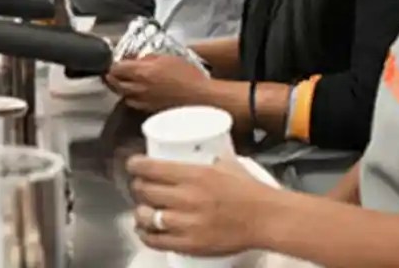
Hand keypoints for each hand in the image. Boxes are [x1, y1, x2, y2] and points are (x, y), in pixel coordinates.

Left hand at [106, 55, 210, 112]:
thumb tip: (136, 60)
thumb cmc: (188, 76)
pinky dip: (130, 97)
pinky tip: (134, 93)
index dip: (111, 64)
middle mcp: (139, 88)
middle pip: (115, 84)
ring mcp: (143, 101)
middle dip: (110, 77)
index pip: (116, 68)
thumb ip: (148, 58)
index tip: (111, 61)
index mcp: (142, 72)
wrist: (199, 97)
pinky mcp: (149, 110)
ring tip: (120, 82)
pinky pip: (133, 103)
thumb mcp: (167, 58)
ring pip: (122, 95)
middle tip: (109, 73)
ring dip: (119, 88)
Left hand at [128, 154, 276, 256]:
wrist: (266, 219)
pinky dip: (146, 235)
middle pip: (144, 191)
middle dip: (138, 187)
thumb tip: (200, 154)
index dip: (135, 165)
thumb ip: (208, 160)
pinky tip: (144, 230)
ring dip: (140, 211)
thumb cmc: (251, 191)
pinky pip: (156, 240)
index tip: (132, 164)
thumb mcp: (227, 164)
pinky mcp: (189, 244)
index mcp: (194, 175)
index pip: (150, 168)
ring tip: (142, 209)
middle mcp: (186, 198)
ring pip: (145, 216)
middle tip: (140, 186)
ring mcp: (186, 223)